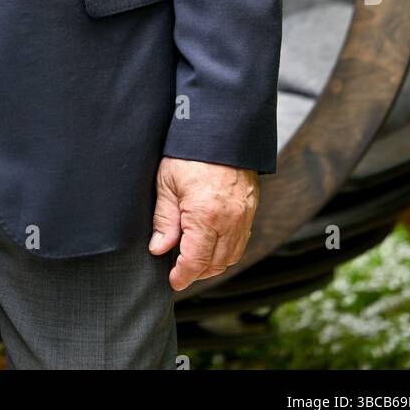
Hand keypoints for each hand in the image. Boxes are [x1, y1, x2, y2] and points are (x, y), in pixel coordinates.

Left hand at [148, 157, 258, 291]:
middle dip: (197, 272)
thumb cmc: (189, 152)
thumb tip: (158, 249)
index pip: (195, 261)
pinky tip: (213, 243)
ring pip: (232, 256)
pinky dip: (228, 249)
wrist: (221, 128)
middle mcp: (229, 220)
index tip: (173, 281)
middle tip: (180, 271)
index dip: (183, 276)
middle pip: (216, 263)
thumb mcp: (167, 183)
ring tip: (195, 260)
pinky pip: (241, 240)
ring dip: (214, 264)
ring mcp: (244, 215)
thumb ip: (164, 220)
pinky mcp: (251, 208)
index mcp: (205, 215)